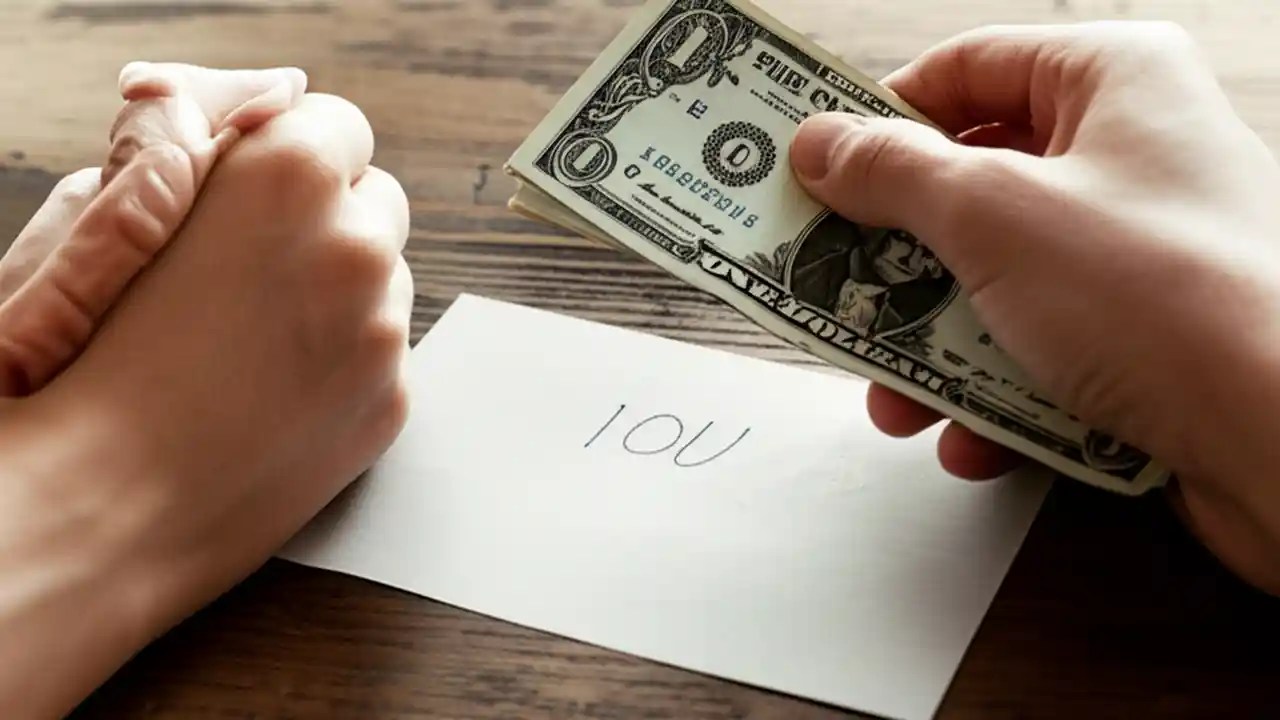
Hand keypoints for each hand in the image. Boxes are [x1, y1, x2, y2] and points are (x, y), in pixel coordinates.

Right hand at [0, 92, 410, 717]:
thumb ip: (184, 152)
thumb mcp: (102, 216)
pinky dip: (344, 360)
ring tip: (250, 340)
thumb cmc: (71, 363)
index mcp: (287, 176)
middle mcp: (356, 247)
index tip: (259, 185)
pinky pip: (382, 353)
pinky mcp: (391, 405)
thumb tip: (230, 125)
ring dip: (339, 291)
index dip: (291, 151)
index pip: (338, 124)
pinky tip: (272, 391)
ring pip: (384, 279)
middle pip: (374, 202)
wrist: (90, 513)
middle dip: (325, 219)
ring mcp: (384, 333)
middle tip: (248, 265)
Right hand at [789, 22, 1279, 594]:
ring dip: (931, 346)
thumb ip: (893, 175)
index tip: (808, 172)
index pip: (965, 72)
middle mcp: (1130, 156)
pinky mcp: (1144, 340)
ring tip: (894, 399)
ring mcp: (1139, 253)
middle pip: (970, 187)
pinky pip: (1039, 350)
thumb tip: (819, 145)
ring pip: (994, 282)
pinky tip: (969, 439)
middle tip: (829, 290)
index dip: (878, 119)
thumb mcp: (994, 216)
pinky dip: (993, 396)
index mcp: (1110, 82)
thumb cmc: (1163, 295)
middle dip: (895, 259)